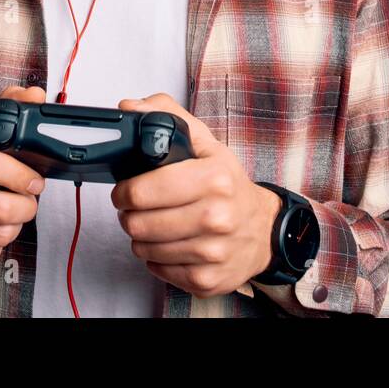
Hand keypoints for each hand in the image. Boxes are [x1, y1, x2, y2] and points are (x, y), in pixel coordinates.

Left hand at [111, 93, 281, 298]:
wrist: (264, 229)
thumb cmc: (229, 185)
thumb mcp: (205, 143)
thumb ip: (166, 116)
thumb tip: (128, 108)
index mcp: (213, 178)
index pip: (142, 191)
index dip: (124, 190)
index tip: (125, 188)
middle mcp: (216, 217)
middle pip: (138, 224)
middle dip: (130, 214)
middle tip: (137, 207)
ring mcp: (212, 252)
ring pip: (144, 249)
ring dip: (142, 237)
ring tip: (155, 224)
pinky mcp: (207, 280)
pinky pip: (158, 270)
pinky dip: (157, 258)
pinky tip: (171, 243)